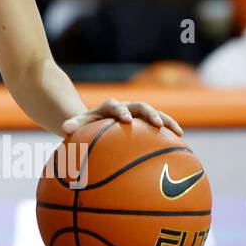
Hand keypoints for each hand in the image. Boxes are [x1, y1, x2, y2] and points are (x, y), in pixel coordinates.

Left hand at [61, 98, 182, 136]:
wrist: (97, 120)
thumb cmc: (87, 125)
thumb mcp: (79, 124)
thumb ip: (73, 125)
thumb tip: (64, 129)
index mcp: (109, 107)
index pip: (115, 106)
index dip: (121, 111)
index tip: (125, 120)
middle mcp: (126, 107)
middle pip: (140, 106)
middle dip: (149, 113)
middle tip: (156, 123)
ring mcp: (138, 113)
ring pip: (154, 113)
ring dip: (166, 120)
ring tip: (178, 131)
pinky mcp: (146, 121)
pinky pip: (160, 124)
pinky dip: (170, 128)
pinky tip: (181, 140)